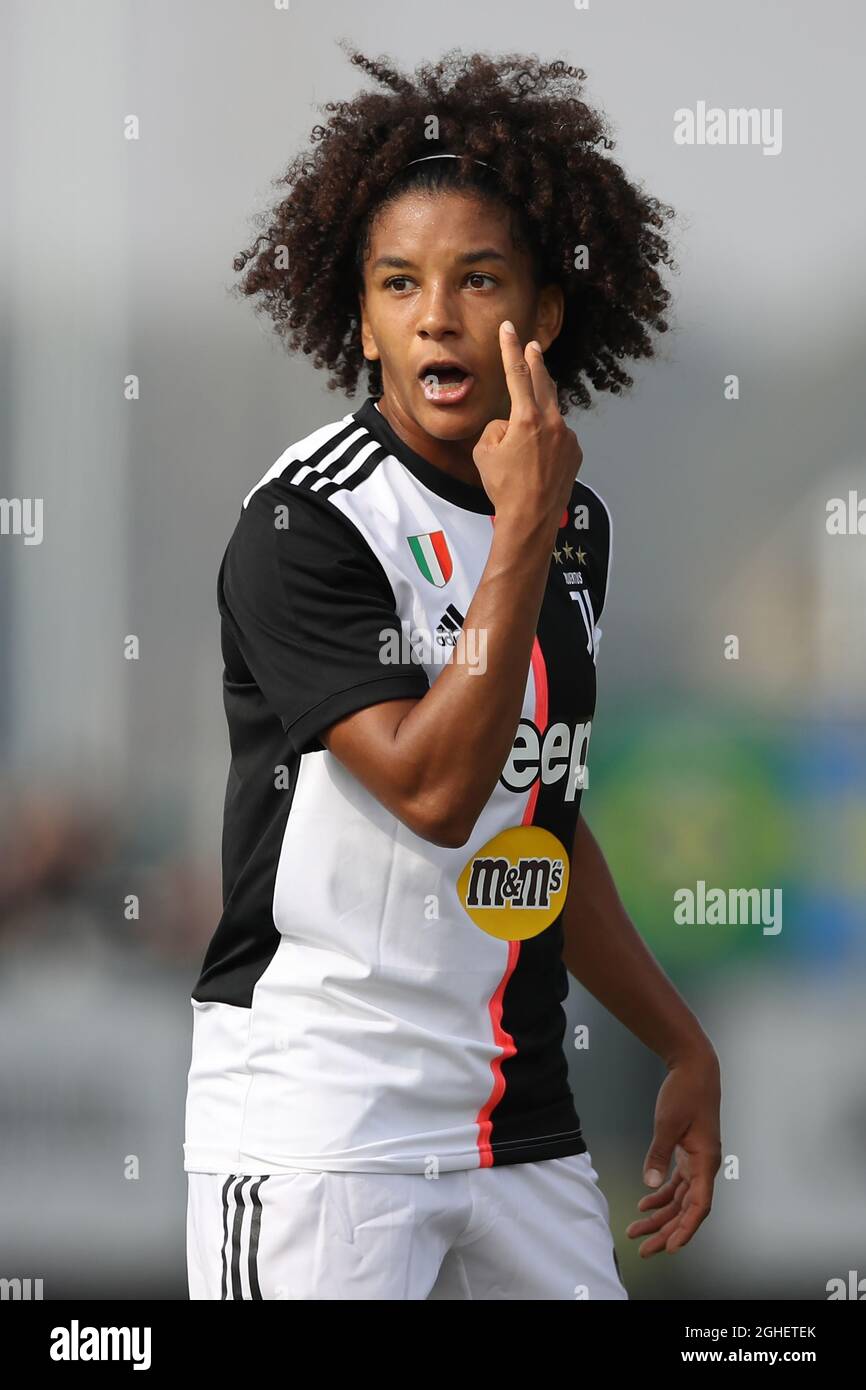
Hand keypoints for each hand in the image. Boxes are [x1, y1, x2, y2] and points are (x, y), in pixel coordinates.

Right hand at [472, 320, 581, 526]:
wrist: (530, 519)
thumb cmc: (503, 487)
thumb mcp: (485, 452)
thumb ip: (497, 427)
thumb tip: (510, 424)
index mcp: (527, 419)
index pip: (517, 373)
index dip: (510, 348)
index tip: (509, 329)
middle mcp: (552, 423)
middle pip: (543, 382)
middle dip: (535, 361)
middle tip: (532, 345)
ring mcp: (567, 437)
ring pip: (548, 416)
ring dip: (536, 419)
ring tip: (522, 445)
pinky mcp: (575, 452)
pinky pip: (557, 437)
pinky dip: (546, 442)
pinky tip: (537, 463)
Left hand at [626, 1048, 721, 1256]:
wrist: (695, 1068)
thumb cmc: (686, 1092)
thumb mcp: (668, 1122)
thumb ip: (659, 1154)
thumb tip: (649, 1185)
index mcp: (706, 1161)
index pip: (699, 1206)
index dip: (686, 1229)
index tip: (672, 1247)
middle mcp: (705, 1165)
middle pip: (687, 1209)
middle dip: (666, 1231)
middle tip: (645, 1249)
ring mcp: (697, 1161)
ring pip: (681, 1199)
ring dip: (661, 1216)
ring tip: (637, 1231)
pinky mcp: (688, 1153)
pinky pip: (677, 1183)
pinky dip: (662, 1195)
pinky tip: (645, 1203)